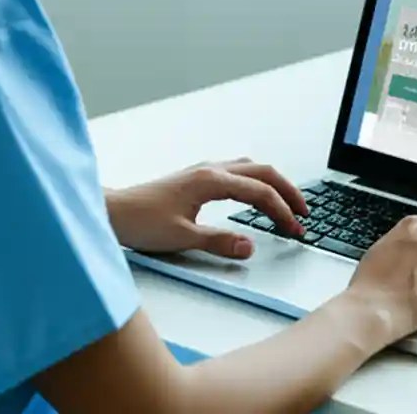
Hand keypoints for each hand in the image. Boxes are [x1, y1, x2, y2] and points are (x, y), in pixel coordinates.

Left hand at [106, 158, 308, 258]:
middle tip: (304, 213)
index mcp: (211, 181)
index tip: (295, 229)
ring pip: (251, 168)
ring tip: (286, 204)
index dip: (282, 211)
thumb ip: (219, 241)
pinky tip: (255, 196)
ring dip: (273, 184)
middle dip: (288, 192)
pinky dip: (256, 183)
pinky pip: (238, 172)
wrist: (112, 211)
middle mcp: (210, 170)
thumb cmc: (140, 221)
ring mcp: (203, 171)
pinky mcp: (196, 178)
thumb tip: (250, 246)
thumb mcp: (182, 237)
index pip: (260, 192)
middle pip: (263, 172)